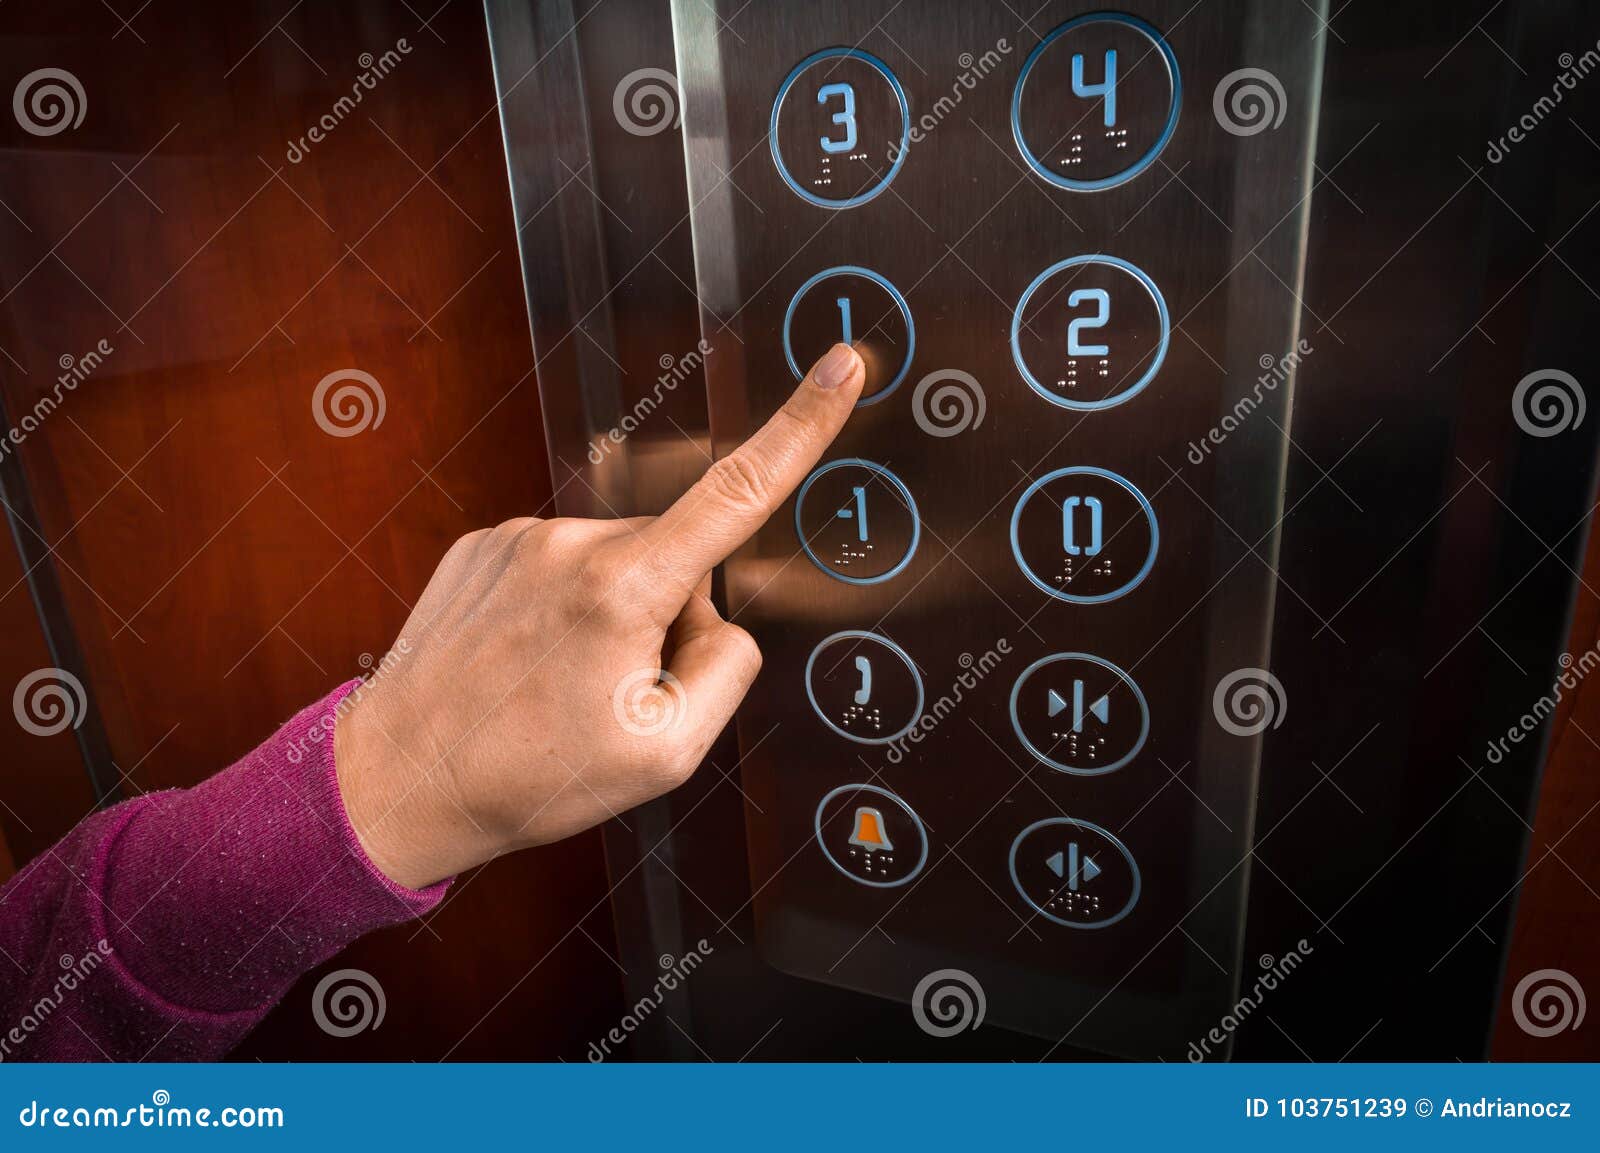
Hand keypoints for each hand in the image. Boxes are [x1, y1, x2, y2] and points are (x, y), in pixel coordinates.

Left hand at [333, 344, 864, 887]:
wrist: (401, 780)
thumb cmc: (532, 776)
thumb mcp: (667, 753)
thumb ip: (727, 669)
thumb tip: (714, 615)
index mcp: (623, 590)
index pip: (737, 495)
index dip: (801, 429)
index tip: (839, 368)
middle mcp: (569, 543)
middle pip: (674, 558)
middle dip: (667, 616)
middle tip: (612, 692)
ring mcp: (518, 537)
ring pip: (617, 561)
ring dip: (611, 613)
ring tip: (558, 684)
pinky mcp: (482, 544)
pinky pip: (561, 563)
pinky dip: (562, 606)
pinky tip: (527, 660)